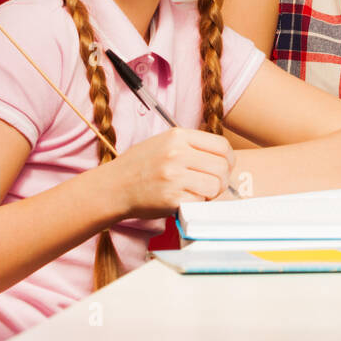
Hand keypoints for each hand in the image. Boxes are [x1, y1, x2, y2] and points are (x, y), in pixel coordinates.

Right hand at [110, 127, 235, 217]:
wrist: (112, 188)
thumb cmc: (139, 166)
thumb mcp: (164, 143)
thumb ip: (192, 146)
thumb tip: (224, 157)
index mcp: (178, 136)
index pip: (222, 145)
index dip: (228, 159)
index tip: (224, 167)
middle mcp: (177, 153)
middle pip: (222, 167)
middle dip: (221, 179)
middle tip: (211, 185)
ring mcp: (174, 176)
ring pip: (215, 185)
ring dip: (211, 193)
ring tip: (197, 193)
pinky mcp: (172, 198)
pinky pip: (200, 201)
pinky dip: (196, 204)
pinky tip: (184, 200)